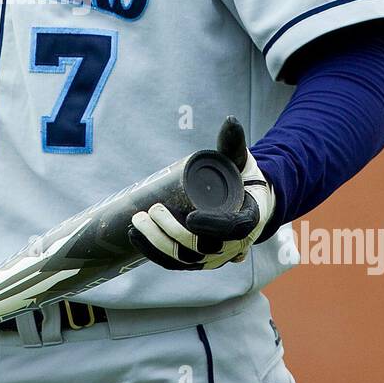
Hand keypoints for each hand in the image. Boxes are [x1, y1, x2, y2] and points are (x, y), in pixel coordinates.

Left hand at [129, 117, 275, 270]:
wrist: (244, 202)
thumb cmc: (242, 179)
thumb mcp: (241, 161)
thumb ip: (234, 143)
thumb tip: (230, 119)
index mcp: (249, 222)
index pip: (232, 230)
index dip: (212, 228)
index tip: (189, 217)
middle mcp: (233, 246)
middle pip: (201, 248)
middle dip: (171, 234)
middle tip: (150, 211)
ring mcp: (214, 257)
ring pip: (184, 259)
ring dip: (157, 244)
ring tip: (137, 222)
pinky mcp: (197, 260)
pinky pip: (175, 263)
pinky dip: (153, 254)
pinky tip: (135, 237)